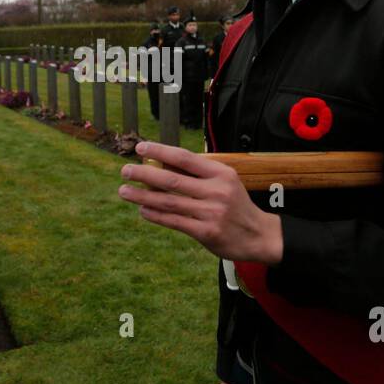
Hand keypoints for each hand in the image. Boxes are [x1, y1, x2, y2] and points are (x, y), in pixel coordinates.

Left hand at [117, 140, 282, 264]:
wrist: (258, 235)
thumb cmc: (236, 205)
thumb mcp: (225, 182)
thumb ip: (197, 174)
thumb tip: (161, 165)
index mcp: (221, 173)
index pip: (185, 158)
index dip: (160, 151)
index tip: (140, 148)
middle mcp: (216, 191)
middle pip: (172, 180)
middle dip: (144, 174)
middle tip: (125, 171)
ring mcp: (211, 213)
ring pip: (169, 202)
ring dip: (143, 196)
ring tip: (124, 191)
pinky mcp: (206, 233)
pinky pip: (174, 221)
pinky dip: (156, 215)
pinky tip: (142, 209)